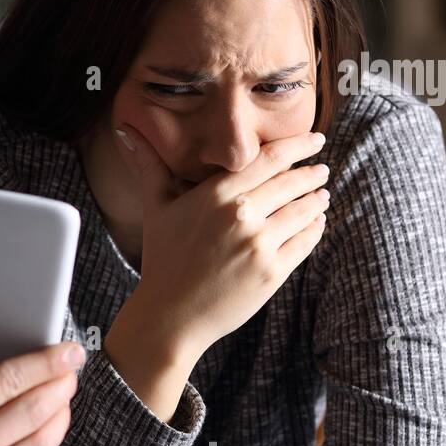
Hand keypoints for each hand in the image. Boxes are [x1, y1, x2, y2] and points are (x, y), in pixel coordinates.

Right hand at [108, 127, 329, 360]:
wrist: (170, 314)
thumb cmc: (163, 257)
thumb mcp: (156, 207)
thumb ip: (149, 165)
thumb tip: (124, 130)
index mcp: (216, 194)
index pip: (269, 159)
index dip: (298, 146)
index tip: (315, 140)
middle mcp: (241, 215)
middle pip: (291, 183)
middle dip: (312, 174)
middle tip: (322, 170)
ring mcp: (259, 245)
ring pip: (302, 212)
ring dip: (316, 201)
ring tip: (322, 196)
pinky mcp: (272, 272)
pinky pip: (304, 242)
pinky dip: (314, 229)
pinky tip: (316, 223)